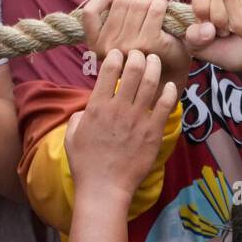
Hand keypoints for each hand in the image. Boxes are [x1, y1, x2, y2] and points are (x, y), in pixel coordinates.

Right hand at [65, 49, 179, 199]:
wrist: (104, 188)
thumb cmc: (86, 164)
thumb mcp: (72, 136)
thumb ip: (79, 117)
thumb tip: (87, 107)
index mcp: (97, 107)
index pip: (108, 70)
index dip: (115, 56)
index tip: (118, 53)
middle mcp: (118, 109)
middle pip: (133, 71)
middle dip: (138, 56)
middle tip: (140, 53)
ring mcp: (137, 120)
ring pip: (150, 83)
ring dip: (154, 67)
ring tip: (155, 61)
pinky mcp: (153, 132)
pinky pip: (165, 106)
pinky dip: (168, 92)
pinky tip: (169, 86)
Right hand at [80, 0, 190, 92]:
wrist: (167, 78)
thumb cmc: (143, 54)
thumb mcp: (118, 40)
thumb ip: (109, 22)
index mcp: (96, 46)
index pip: (89, 12)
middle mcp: (109, 47)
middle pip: (121, 3)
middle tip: (146, 5)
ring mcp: (129, 45)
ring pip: (138, 3)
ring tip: (156, 6)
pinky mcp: (150, 42)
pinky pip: (155, 9)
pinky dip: (161, 3)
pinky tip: (164, 8)